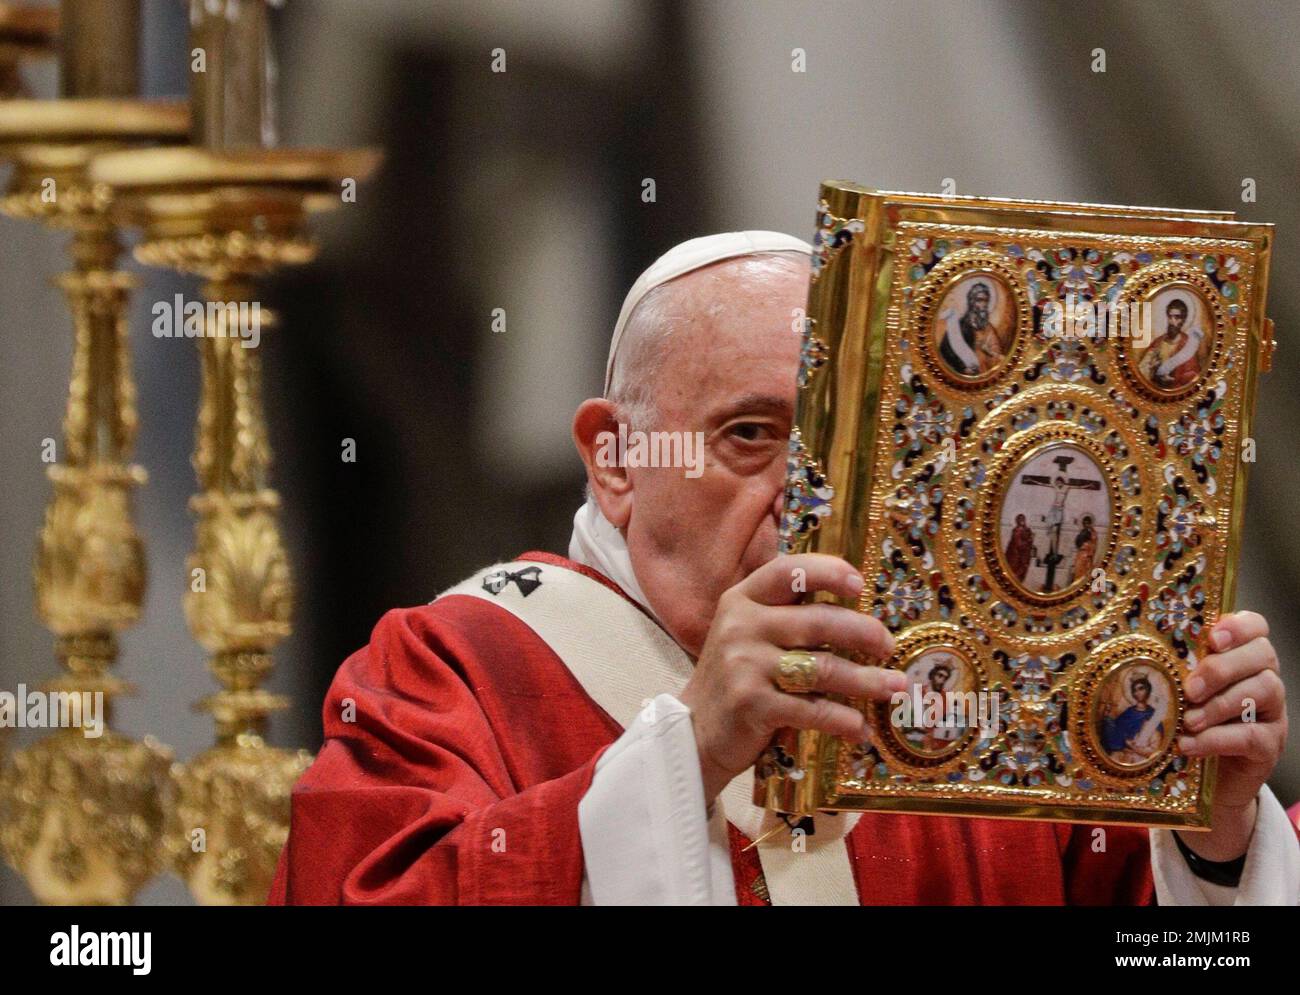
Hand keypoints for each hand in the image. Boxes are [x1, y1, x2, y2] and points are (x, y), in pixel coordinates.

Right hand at [678, 553, 902, 803]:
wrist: (695, 731)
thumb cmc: (736, 678)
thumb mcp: (748, 634)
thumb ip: (786, 615)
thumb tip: (856, 612)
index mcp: (742, 599)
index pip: (787, 571)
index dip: (827, 572)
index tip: (860, 584)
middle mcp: (741, 626)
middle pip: (818, 621)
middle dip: (863, 632)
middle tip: (888, 645)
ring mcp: (745, 665)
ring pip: (823, 668)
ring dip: (866, 680)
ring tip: (894, 686)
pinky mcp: (752, 705)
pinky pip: (812, 710)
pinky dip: (843, 721)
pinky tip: (860, 728)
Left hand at [1176, 611, 1287, 860]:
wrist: (1207, 778)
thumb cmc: (1189, 723)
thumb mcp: (1179, 691)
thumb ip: (1173, 668)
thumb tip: (1130, 650)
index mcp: (1242, 657)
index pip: (1255, 626)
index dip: (1239, 627)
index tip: (1212, 638)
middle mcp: (1264, 678)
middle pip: (1262, 655)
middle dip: (1222, 668)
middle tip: (1191, 688)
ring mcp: (1271, 712)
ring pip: (1263, 691)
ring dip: (1220, 704)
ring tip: (1188, 720)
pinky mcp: (1269, 745)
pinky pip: (1252, 736)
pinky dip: (1217, 739)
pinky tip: (1189, 744)